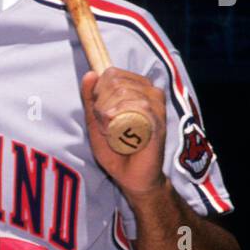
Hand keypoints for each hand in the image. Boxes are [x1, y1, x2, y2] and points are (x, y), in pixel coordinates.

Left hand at [81, 68, 166, 197]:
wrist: (131, 176)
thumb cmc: (116, 149)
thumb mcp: (96, 120)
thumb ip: (91, 98)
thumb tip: (90, 73)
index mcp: (137, 89)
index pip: (112, 74)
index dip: (99, 91)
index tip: (100, 113)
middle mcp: (150, 92)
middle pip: (115, 82)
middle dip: (102, 105)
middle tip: (107, 127)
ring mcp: (157, 105)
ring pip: (123, 92)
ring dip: (109, 115)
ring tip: (114, 133)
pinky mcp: (159, 119)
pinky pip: (138, 106)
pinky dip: (121, 120)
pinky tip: (120, 134)